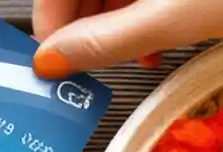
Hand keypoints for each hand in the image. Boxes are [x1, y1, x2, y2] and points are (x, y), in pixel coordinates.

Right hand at [32, 0, 222, 77]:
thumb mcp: (171, 20)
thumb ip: (106, 41)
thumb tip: (54, 60)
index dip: (51, 30)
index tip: (59, 68)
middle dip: (86, 30)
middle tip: (99, 70)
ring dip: (115, 24)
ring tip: (140, 56)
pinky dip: (143, 10)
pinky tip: (161, 35)